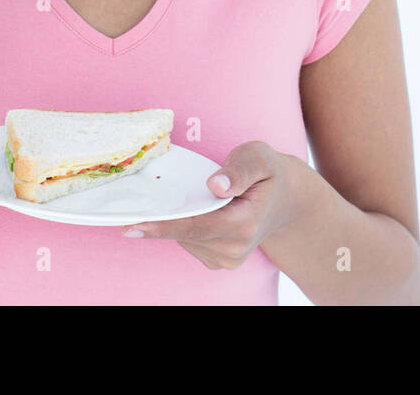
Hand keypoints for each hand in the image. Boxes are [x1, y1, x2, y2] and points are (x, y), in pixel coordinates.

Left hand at [121, 141, 303, 268]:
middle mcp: (235, 248)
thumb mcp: (259, 158)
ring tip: (197, 195)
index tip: (132, 225)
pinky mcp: (219, 261)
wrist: (286, 199)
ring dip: (179, 217)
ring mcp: (228, 259)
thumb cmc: (268, 174)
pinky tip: (199, 209)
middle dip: (168, 213)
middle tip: (159, 191)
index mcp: (245, 223)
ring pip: (184, 237)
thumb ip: (239, 170)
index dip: (163, 225)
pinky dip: (185, 224)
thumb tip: (215, 185)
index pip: (196, 226)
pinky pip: (189, 241)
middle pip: (185, 232)